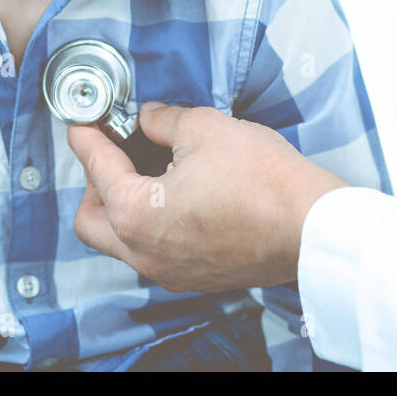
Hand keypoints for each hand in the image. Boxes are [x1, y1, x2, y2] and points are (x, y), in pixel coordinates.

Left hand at [65, 103, 349, 292]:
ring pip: (121, 241)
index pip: (95, 169)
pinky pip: (155, 251)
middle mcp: (145, 254)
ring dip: (124, 205)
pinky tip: (177, 195)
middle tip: (117, 151)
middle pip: (91, 219)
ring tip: (151, 170)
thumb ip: (162, 121)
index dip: (86, 138)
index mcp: (136, 215)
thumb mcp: (204, 128)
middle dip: (96, 182)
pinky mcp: (196, 277)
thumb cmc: (263, 180)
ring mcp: (170, 272)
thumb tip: (148, 118)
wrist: (313, 225)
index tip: (83, 123)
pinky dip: (152, 224)